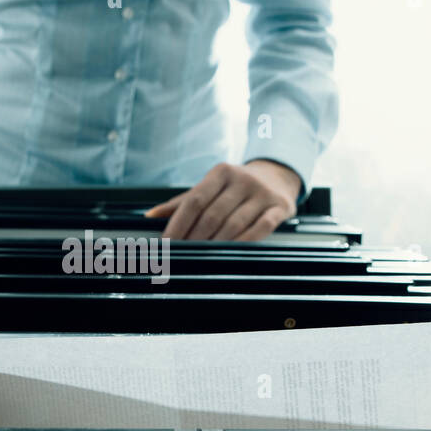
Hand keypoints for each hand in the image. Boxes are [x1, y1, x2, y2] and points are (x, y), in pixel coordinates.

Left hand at [144, 159, 300, 240]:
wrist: (278, 175)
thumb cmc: (236, 186)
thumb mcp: (211, 186)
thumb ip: (181, 202)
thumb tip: (150, 216)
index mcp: (221, 172)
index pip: (194, 200)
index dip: (178, 224)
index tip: (167, 243)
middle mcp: (242, 180)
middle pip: (212, 215)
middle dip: (195, 238)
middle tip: (183, 255)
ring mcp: (262, 193)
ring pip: (234, 224)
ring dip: (216, 244)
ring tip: (203, 258)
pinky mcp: (280, 207)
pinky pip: (261, 228)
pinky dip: (244, 242)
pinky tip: (232, 252)